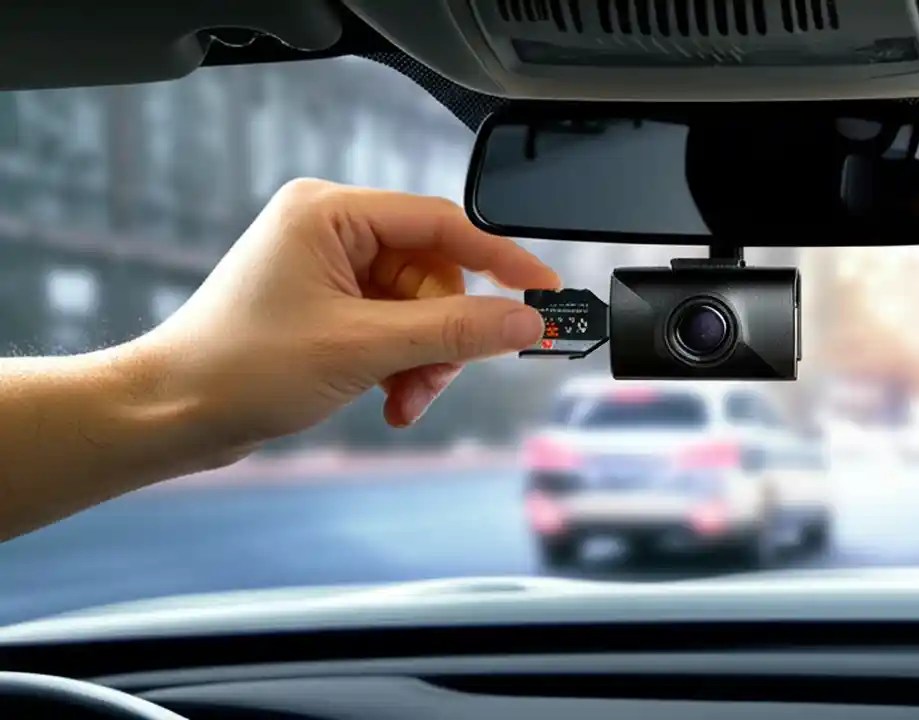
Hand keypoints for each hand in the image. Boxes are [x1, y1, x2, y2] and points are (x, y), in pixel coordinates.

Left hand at [133, 178, 558, 454]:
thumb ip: (453, 331)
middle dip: (443, 336)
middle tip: (433, 380)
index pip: (442, 224)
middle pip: (435, 275)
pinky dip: (401, 366)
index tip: (544, 293)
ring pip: (419, 310)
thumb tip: (526, 322)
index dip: (500, 260)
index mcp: (331, 212)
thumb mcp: (362, 348)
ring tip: (404, 400)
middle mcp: (331, 230)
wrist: (171, 414)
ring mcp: (329, 269)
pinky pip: (393, 328)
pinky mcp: (327, 306)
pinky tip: (389, 401)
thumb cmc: (241, 368)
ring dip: (423, 360)